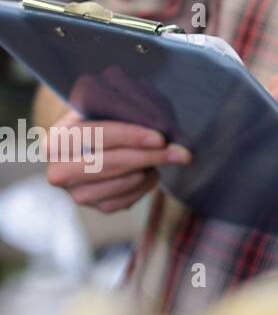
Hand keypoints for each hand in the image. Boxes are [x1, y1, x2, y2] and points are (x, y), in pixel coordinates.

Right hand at [45, 107, 190, 213]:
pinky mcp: (91, 207)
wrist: (89, 142)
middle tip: (182, 153)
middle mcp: (58, 170)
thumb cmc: (103, 119)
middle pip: (110, 164)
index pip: (96, 136)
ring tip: (162, 156)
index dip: (130, 136)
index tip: (160, 138)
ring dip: (148, 170)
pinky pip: (124, 201)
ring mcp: (72, 193)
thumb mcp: (108, 107)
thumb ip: (129, 111)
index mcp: (58, 139)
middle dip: (150, 157)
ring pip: (120, 184)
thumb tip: (162, 126)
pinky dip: (144, 186)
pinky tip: (150, 172)